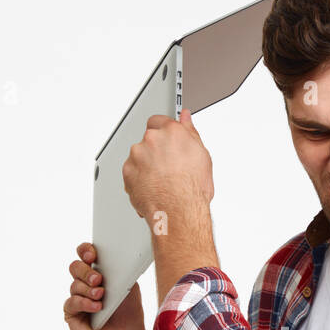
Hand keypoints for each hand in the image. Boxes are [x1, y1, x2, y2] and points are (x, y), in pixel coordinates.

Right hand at [64, 242, 149, 329]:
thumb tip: (112, 255)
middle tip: (99, 279)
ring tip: (101, 297)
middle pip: (75, 267)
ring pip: (74, 285)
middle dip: (86, 271)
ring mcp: (77, 299)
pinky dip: (85, 304)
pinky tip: (97, 308)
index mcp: (99, 273)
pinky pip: (72, 302)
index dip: (85, 250)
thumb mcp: (128, 286)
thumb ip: (119, 269)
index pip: (85, 254)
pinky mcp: (71, 314)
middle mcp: (86, 284)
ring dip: (89, 290)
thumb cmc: (128, 314)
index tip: (92, 254)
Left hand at [122, 107, 213, 221]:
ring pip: (139, 155)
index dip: (163, 132)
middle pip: (149, 139)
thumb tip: (186, 118)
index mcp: (171, 132)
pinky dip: (139, 178)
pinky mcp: (127, 171)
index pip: (159, 120)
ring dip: (147, 164)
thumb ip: (190, 132)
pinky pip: (131, 171)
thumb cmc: (192, 189)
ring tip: (162, 181)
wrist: (179, 211)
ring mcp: (137, 155)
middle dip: (156, 150)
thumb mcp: (201, 155)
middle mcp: (152, 139)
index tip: (167, 140)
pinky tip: (153, 186)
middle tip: (169, 167)